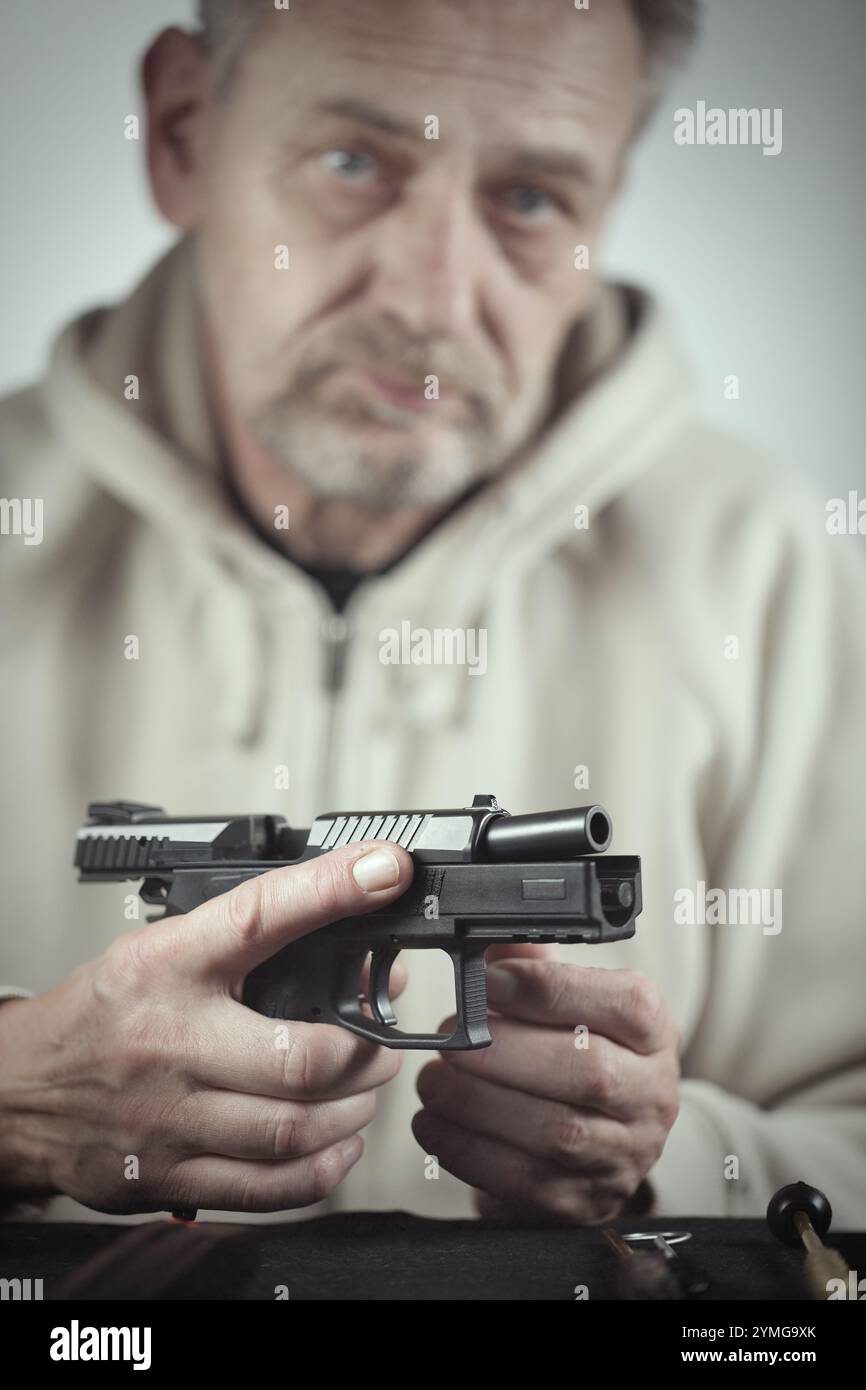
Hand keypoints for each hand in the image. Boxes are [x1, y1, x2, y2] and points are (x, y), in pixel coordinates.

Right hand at [0, 840, 412, 1214]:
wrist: (17, 1089)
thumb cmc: (101, 1014)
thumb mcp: (162, 950)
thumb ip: (247, 946)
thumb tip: (351, 942)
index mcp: (166, 966)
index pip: (257, 915)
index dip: (330, 889)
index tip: (384, 870)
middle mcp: (169, 1042)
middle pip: (300, 1057)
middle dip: (368, 1050)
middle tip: (387, 1041)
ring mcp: (167, 1118)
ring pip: (293, 1129)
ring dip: (353, 1110)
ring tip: (364, 1090)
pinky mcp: (167, 1178)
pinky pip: (267, 1188)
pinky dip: (321, 1169)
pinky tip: (335, 1144)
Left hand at [412, 947, 679, 1223]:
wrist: (597, 1139)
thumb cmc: (574, 1053)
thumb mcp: (571, 1003)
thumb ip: (533, 967)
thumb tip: (488, 941)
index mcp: (653, 1031)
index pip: (622, 1005)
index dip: (548, 990)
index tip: (487, 981)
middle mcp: (652, 1093)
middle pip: (590, 1072)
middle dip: (505, 1052)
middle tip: (450, 1040)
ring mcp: (625, 1154)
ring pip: (558, 1133)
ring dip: (478, 1104)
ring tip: (432, 1082)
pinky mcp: (585, 1202)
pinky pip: (526, 1182)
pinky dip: (469, 1151)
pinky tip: (435, 1125)